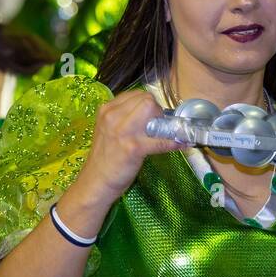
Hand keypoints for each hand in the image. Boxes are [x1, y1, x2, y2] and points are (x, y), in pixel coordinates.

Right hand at [72, 89, 187, 210]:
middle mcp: (112, 116)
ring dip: (164, 123)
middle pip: (147, 99)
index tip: (153, 118)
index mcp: (107, 109)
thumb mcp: (108, 131)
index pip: (137, 94)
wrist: (95, 183)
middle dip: (158, 112)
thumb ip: (124, 118)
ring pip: (153, 111)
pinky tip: (180, 145)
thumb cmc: (105, 158)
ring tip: (165, 135)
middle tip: (159, 128)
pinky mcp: (133, 148)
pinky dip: (173, 143)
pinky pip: (161, 140)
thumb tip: (153, 114)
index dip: (150, 105)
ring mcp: (122, 131)